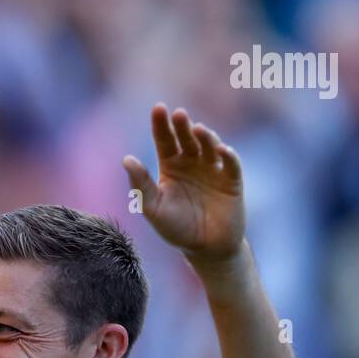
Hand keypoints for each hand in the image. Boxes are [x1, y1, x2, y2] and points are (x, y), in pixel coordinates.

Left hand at [122, 104, 246, 269]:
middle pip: (186, 138)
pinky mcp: (232, 181)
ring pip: (209, 147)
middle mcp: (192, 163)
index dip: (161, 124)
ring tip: (198, 129)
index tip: (158, 108)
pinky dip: (228, 156)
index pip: (164, 139)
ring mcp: (213, 170)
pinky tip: (222, 150)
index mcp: (170, 166)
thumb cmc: (176, 228)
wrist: (206, 250)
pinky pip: (230, 165)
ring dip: (205, 137)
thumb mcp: (154, 208)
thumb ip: (140, 185)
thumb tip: (126, 159)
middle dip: (183, 126)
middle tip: (178, 114)